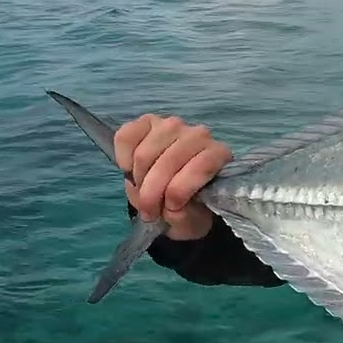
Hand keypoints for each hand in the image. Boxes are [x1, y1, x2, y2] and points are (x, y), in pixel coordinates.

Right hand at [114, 113, 232, 239]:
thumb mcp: (190, 220)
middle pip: (166, 161)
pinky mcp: (147, 122)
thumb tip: (171, 208)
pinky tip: (130, 171)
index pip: (201, 165)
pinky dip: (123, 158)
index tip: (171, 208)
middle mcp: (198, 134)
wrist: (176, 199)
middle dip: (152, 192)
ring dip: (138, 180)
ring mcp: (172, 125)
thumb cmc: (189, 207)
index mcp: (218, 155)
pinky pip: (126, 136)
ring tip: (141, 195)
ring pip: (144, 153)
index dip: (180, 190)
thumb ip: (183, 215)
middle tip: (149, 211)